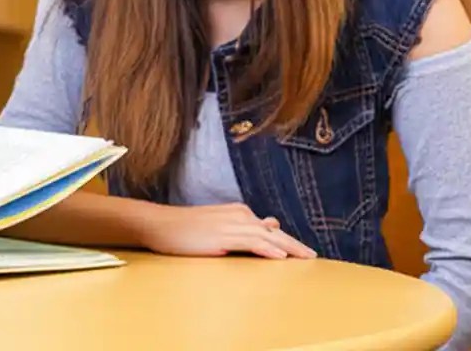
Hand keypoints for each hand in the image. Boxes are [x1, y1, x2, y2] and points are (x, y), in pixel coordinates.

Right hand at [141, 203, 316, 259]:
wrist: (158, 224)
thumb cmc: (183, 228)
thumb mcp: (215, 226)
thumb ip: (239, 227)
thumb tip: (266, 225)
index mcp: (236, 212)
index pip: (269, 228)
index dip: (287, 240)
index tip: (302, 251)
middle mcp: (237, 215)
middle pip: (273, 231)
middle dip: (294, 244)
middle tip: (312, 256)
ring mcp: (230, 224)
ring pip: (267, 236)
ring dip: (288, 247)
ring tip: (305, 258)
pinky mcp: (222, 235)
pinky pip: (251, 242)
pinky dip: (267, 248)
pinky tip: (280, 256)